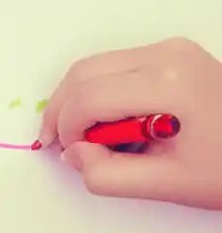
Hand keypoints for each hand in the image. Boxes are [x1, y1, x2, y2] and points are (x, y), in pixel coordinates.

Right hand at [39, 37, 221, 208]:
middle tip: (61, 144)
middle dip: (62, 111)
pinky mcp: (172, 52)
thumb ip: (110, 175)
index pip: (89, 99)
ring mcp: (171, 49)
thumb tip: (75, 155)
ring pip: (94, 66)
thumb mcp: (171, 184)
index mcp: (169, 84)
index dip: (68, 130)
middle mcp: (167, 55)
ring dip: (79, 100)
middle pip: (83, 74)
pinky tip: (112, 121)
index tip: (71, 155)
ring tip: (90, 137)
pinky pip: (115, 64)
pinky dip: (100, 91)